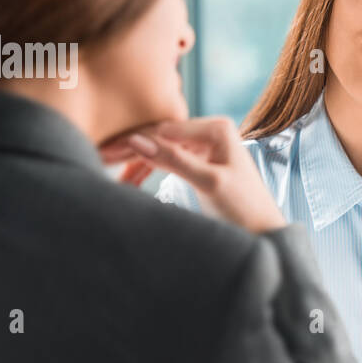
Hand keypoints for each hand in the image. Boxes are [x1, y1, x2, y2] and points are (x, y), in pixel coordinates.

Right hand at [99, 116, 286, 234]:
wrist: (263, 234)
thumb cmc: (244, 209)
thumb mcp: (208, 183)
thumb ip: (174, 161)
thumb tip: (137, 141)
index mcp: (216, 128)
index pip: (163, 130)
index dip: (132, 140)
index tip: (103, 149)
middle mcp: (210, 131)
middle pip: (160, 137)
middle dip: (130, 149)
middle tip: (98, 156)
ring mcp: (204, 146)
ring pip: (160, 149)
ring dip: (136, 162)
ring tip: (107, 169)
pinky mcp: (199, 162)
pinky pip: (167, 161)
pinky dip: (148, 170)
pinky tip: (128, 180)